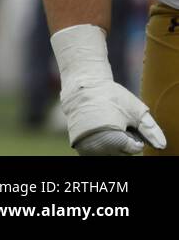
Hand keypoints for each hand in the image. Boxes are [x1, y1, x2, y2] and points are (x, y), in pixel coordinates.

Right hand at [52, 24, 164, 154]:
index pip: (134, 148)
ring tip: (106, 125)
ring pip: (110, 153)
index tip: (124, 121)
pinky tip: (98, 129)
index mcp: (113, 139)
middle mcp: (97, 147)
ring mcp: (86, 147)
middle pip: (122, 152)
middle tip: (115, 122)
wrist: (81, 87)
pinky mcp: (79, 145)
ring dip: (112, 143)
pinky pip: (97, 151)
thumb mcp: (135, 110)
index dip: (133, 134)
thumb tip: (161, 145)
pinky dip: (101, 143)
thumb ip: (150, 130)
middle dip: (123, 140)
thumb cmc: (110, 96)